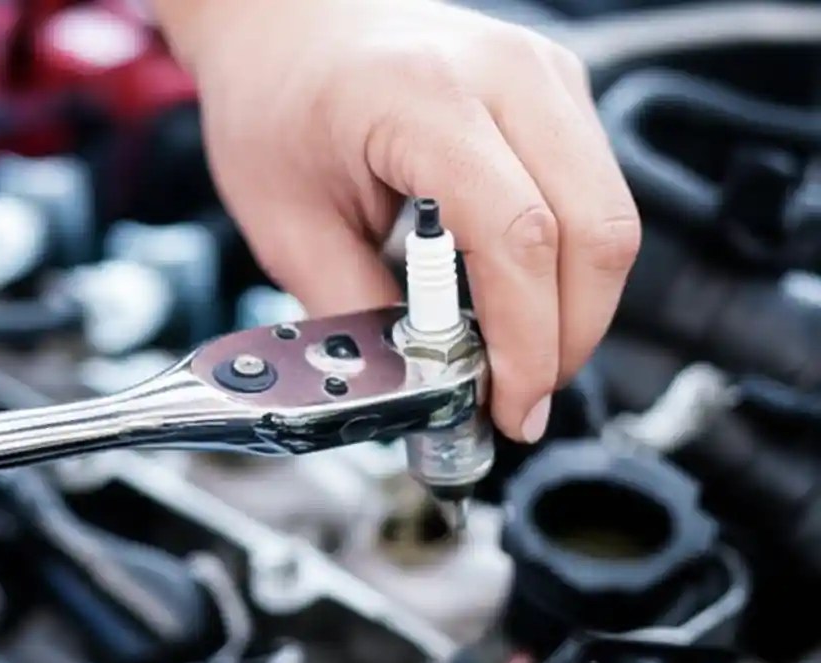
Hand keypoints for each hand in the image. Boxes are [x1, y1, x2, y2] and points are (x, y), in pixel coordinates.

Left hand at [154, 0, 640, 442]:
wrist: (287, 22)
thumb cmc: (273, 100)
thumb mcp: (284, 223)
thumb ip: (355, 309)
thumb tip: (422, 384)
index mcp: (422, 98)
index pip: (518, 236)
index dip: (528, 340)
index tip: (511, 404)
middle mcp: (505, 72)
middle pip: (596, 229)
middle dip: (568, 336)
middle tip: (521, 397)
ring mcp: (542, 72)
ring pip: (610, 215)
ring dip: (575, 304)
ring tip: (515, 355)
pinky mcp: (556, 88)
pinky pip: (594, 192)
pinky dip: (568, 261)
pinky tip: (517, 296)